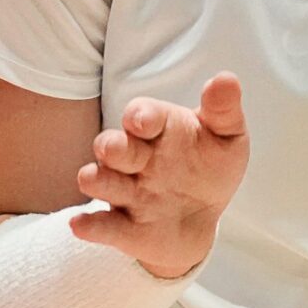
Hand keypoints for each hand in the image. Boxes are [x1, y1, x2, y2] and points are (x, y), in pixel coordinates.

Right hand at [73, 74, 249, 278]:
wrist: (204, 216)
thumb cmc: (210, 166)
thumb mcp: (227, 136)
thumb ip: (224, 109)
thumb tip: (226, 79)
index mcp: (159, 129)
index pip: (142, 114)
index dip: (140, 115)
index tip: (142, 121)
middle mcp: (136, 158)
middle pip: (113, 146)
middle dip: (111, 146)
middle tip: (113, 148)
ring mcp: (127, 193)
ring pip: (102, 182)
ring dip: (96, 180)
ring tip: (91, 179)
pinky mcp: (124, 228)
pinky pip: (104, 227)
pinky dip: (91, 226)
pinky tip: (80, 225)